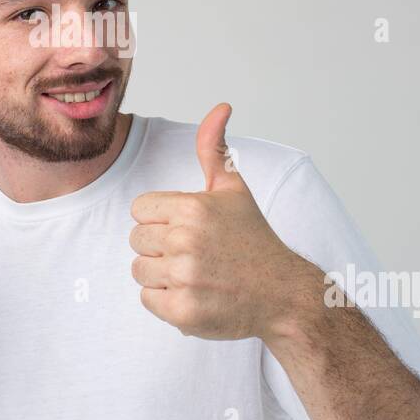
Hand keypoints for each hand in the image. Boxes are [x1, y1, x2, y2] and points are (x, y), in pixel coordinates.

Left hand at [130, 103, 305, 340]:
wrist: (283, 293)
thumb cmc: (253, 239)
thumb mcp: (234, 189)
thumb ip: (214, 148)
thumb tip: (220, 107)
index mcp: (193, 208)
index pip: (140, 210)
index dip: (160, 219)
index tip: (186, 228)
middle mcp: (186, 241)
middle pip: (136, 240)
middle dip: (159, 247)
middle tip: (193, 253)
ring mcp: (185, 279)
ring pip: (139, 271)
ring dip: (161, 275)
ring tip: (194, 273)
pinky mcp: (184, 312)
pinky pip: (148, 300)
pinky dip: (167, 301)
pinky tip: (195, 294)